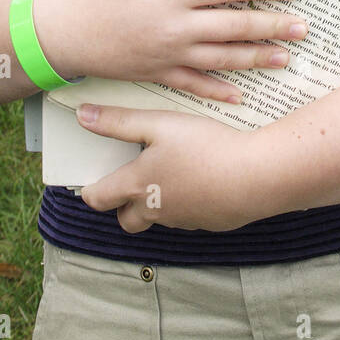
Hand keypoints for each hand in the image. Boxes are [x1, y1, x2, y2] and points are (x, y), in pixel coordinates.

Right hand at [31, 0, 307, 104]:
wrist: (53, 34)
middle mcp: (176, 26)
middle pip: (235, 26)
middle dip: (273, 26)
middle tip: (304, 26)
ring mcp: (168, 54)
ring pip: (223, 58)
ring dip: (257, 57)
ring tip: (286, 57)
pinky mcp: (155, 73)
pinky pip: (193, 85)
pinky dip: (218, 91)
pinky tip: (240, 94)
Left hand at [76, 104, 262, 232]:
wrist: (256, 175)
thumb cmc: (205, 146)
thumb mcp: (160, 124)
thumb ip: (119, 122)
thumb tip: (83, 117)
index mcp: (138, 185)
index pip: (100, 198)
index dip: (91, 192)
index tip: (90, 185)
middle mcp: (156, 209)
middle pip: (127, 221)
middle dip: (123, 207)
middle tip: (130, 185)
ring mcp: (184, 220)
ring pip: (159, 218)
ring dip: (157, 203)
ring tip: (172, 174)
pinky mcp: (210, 222)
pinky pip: (190, 216)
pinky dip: (189, 202)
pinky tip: (203, 179)